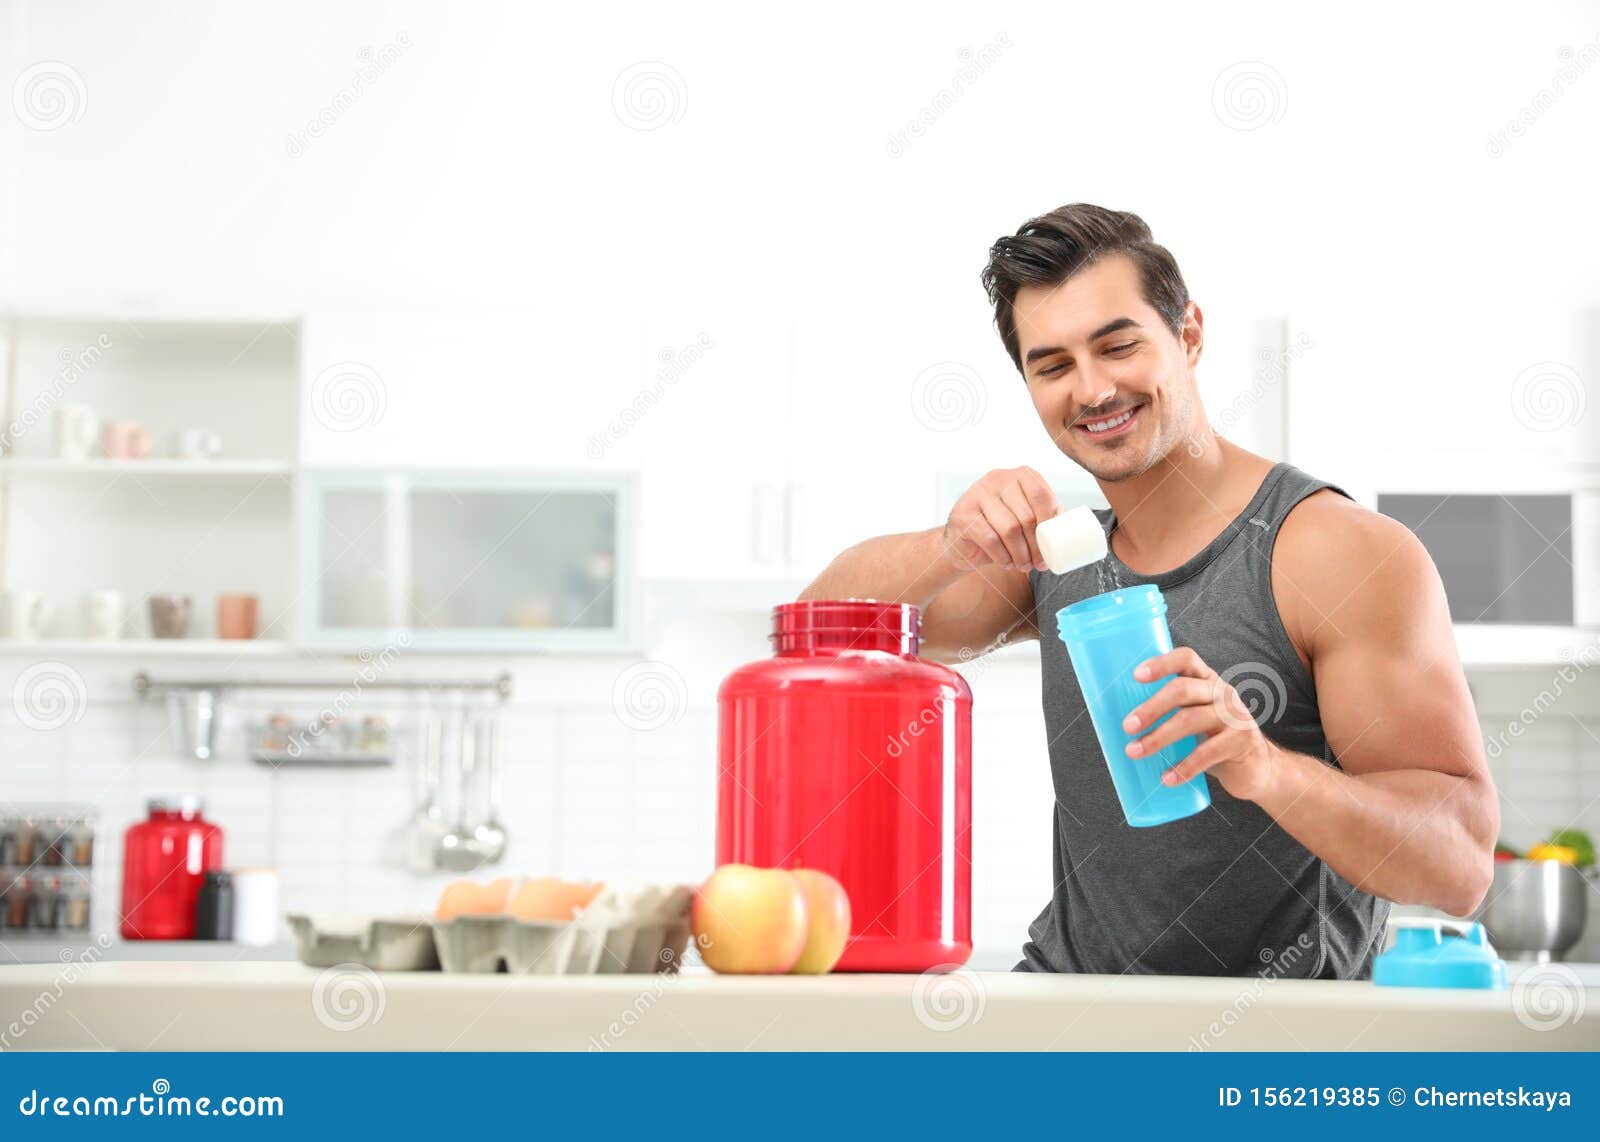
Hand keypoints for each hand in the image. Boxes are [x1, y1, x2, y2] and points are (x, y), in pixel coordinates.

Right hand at [941, 467, 1059, 572]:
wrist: (963, 539)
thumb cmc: (1001, 527)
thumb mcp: (1026, 516)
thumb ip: (1048, 517)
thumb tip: (1074, 528)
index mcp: (1020, 475)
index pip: (1041, 495)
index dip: (1050, 523)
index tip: (1052, 548)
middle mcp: (998, 478)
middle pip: (1026, 516)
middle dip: (1036, 546)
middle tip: (1038, 564)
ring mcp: (978, 493)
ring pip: (1009, 529)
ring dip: (1020, 554)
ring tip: (1023, 566)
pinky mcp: (963, 512)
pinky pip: (989, 538)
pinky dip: (1002, 556)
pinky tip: (1006, 563)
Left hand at [1120, 647, 1282, 802]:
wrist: (1258, 767)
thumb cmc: (1215, 738)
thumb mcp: (1196, 716)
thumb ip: (1171, 711)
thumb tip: (1123, 722)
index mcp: (1207, 680)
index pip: (1186, 658)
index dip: (1162, 663)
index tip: (1136, 675)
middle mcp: (1222, 692)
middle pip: (1182, 690)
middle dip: (1151, 707)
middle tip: (1127, 726)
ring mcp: (1234, 716)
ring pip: (1191, 720)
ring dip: (1158, 738)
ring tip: (1135, 752)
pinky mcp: (1241, 742)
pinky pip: (1207, 753)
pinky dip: (1184, 767)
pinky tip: (1167, 778)